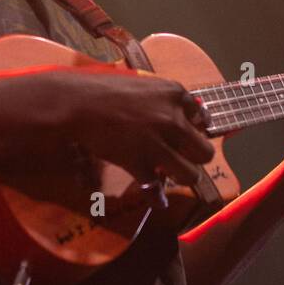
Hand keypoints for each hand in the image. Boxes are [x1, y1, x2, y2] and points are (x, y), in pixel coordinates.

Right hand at [47, 65, 214, 187]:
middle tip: (181, 157)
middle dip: (194, 157)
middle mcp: (173, 119)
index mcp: (175, 94)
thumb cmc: (106, 89)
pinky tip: (157, 199)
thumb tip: (183, 116)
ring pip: (190, 175)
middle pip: (204, 151)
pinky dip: (156, 198)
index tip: (186, 135)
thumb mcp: (143, 85)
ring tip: (170, 175)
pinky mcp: (139, 163)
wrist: (79, 103)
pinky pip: (156, 190)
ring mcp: (158, 143)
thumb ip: (165, 99)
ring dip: (181, 177)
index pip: (203, 117)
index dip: (194, 129)